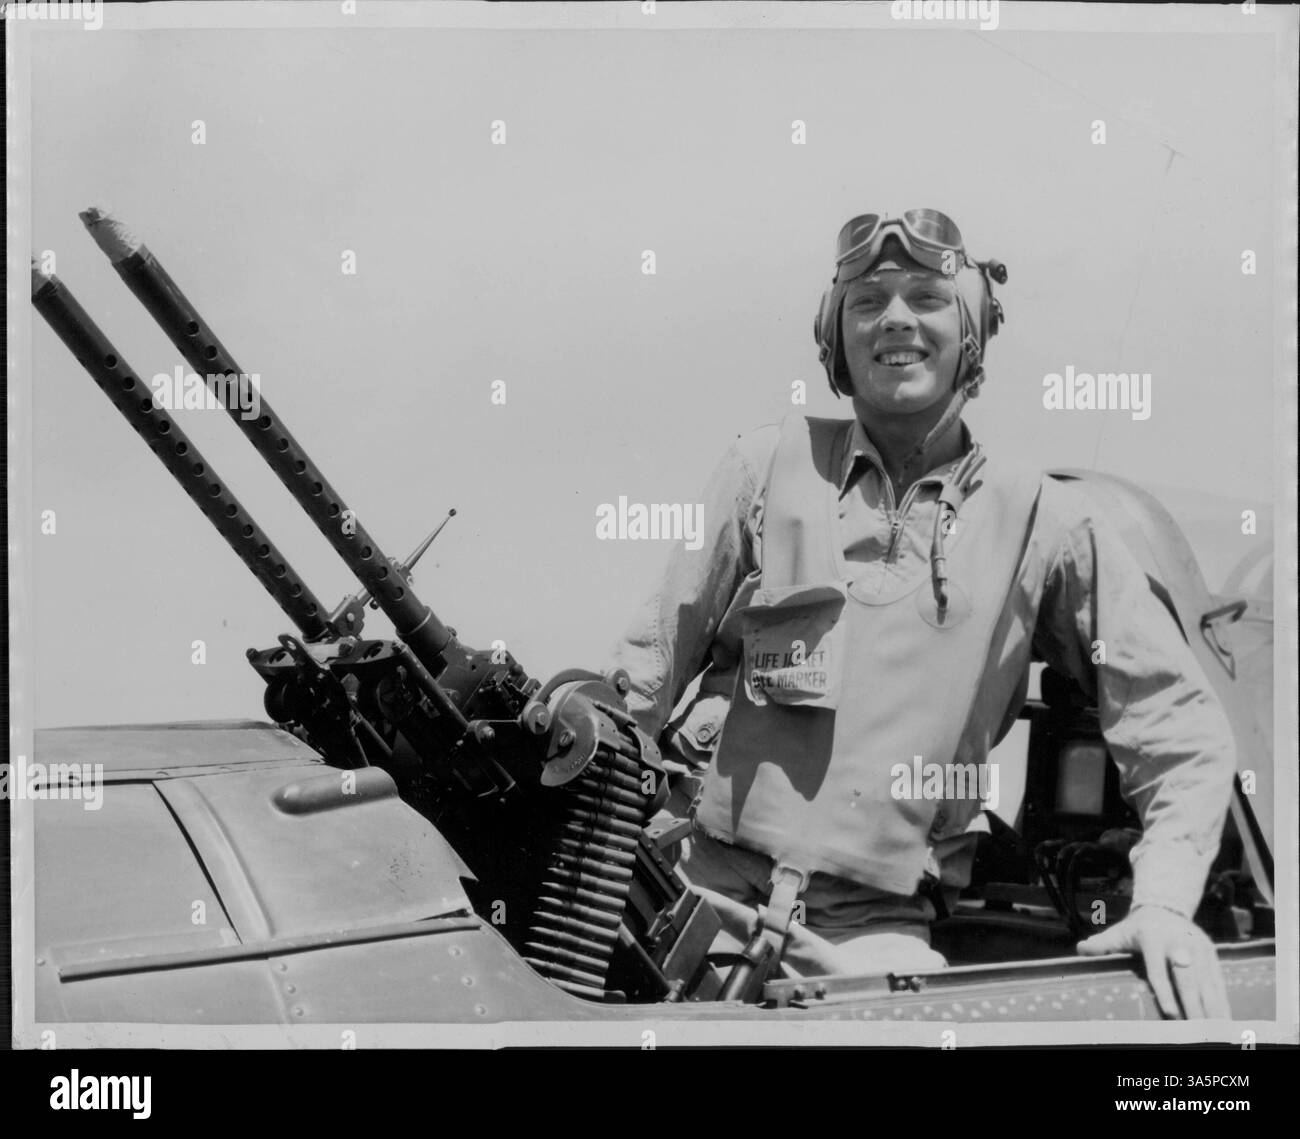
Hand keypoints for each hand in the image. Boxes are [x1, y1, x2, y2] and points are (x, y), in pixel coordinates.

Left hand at [1077, 905, 1230, 1018]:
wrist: (1165, 908)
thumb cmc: (1137, 927)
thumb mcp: (1119, 932)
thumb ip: (1103, 944)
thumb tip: (1081, 949)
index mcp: (1153, 938)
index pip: (1158, 969)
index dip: (1165, 992)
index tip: (1172, 1013)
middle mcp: (1179, 943)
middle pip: (1188, 978)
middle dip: (1193, 1005)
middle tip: (1197, 1030)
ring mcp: (1198, 948)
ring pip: (1207, 982)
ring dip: (1212, 1008)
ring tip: (1215, 1032)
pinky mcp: (1212, 954)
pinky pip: (1218, 981)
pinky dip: (1222, 1002)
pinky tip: (1225, 1021)